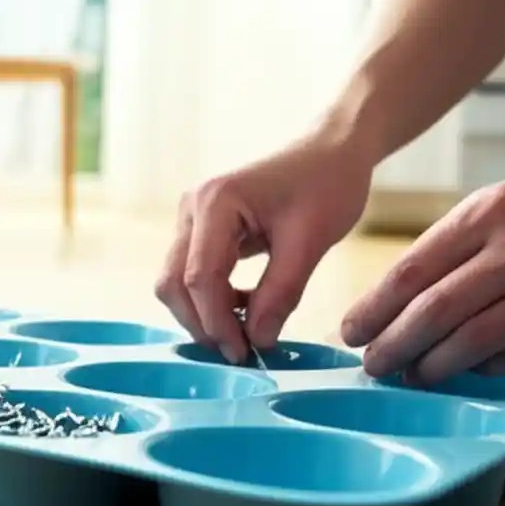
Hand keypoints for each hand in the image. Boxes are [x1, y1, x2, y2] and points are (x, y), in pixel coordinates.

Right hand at [155, 131, 373, 363]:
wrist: (331, 152)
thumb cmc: (327, 185)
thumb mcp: (311, 242)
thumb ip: (281, 293)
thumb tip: (258, 341)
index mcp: (215, 203)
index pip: (200, 277)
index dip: (217, 322)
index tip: (244, 353)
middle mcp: (192, 209)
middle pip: (173, 282)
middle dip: (202, 322)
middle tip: (240, 352)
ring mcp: (191, 219)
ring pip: (177, 281)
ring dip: (205, 313)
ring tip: (246, 334)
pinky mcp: (201, 230)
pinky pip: (193, 273)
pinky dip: (214, 299)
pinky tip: (247, 309)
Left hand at [343, 172, 504, 383]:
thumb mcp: (494, 209)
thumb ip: (448, 250)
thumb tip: (391, 306)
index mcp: (484, 215)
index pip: (411, 273)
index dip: (374, 310)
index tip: (350, 333)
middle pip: (435, 312)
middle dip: (395, 345)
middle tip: (373, 365)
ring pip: (475, 340)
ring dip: (435, 365)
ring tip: (412, 376)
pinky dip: (487, 367)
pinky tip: (468, 371)